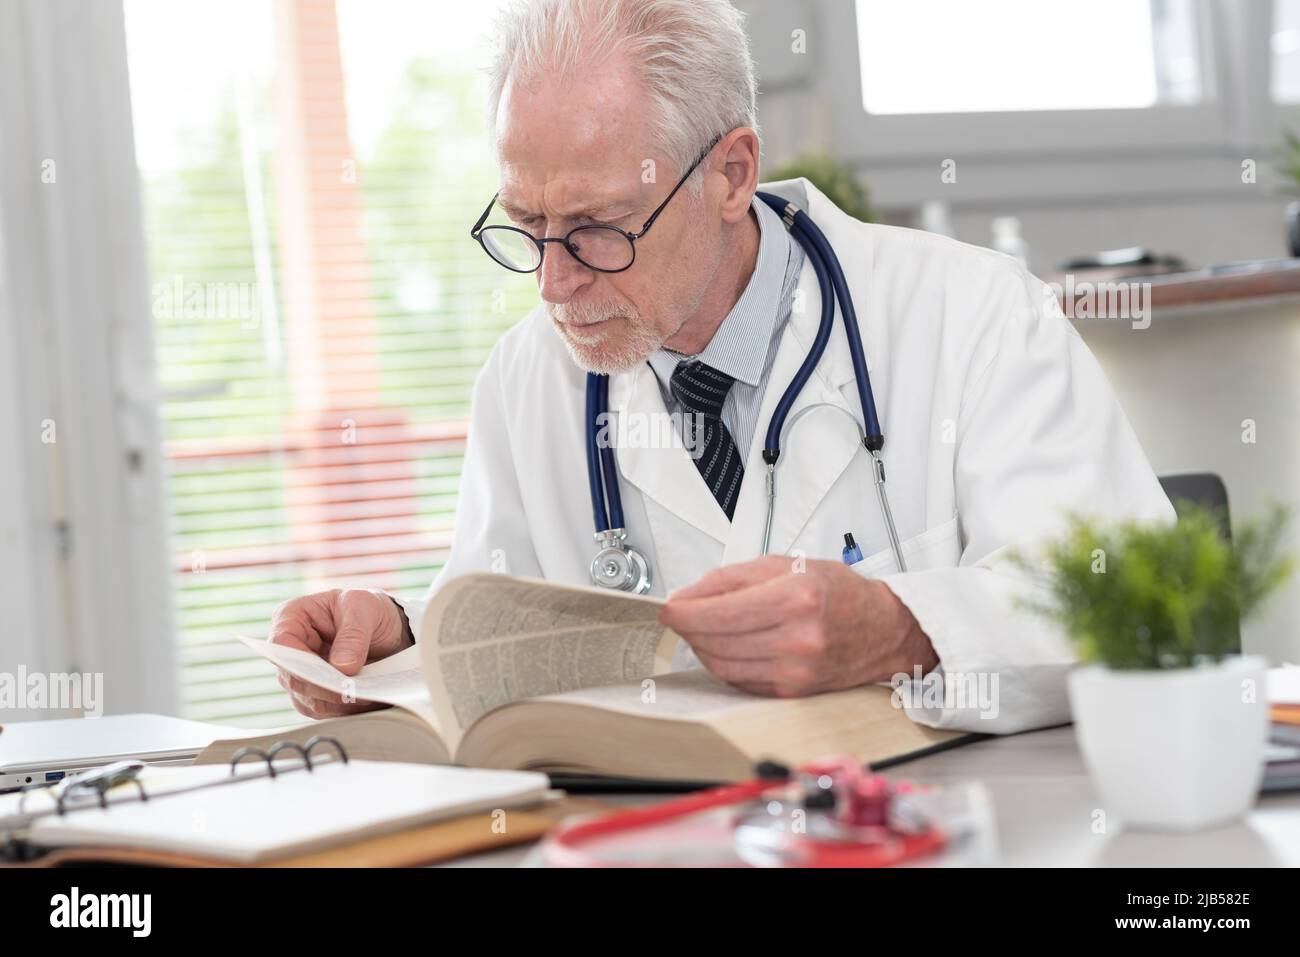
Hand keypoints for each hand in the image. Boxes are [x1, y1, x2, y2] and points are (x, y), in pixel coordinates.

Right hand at [268, 588, 412, 718]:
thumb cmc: (367, 607)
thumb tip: (343, 666)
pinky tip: (366, 702)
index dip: (300, 663)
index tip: (326, 673)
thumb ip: (353, 634)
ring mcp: (303, 674)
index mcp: (292, 618)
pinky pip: (325, 710)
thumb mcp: (363, 607)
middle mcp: (291, 649)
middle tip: (352, 690)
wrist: (387, 627)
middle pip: (294, 679)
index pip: (281, 645)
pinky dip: (345, 709)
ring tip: (366, 696)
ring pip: (309, 700)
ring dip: (337, 702)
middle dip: (325, 687)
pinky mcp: (317, 693)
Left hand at [658, 556, 937, 697]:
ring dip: (702, 648)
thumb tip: (690, 595)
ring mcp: (796, 669)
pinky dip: (724, 664)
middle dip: (688, 628)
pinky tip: (726, 647)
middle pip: (716, 641)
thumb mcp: (787, 565)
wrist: (885, 628)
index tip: (669, 608)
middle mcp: (796, 638)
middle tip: (681, 615)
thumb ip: (733, 578)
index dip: (683, 612)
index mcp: (794, 598)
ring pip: (723, 665)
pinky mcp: (793, 690)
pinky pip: (741, 680)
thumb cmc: (840, 592)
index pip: (717, 612)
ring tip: (702, 629)